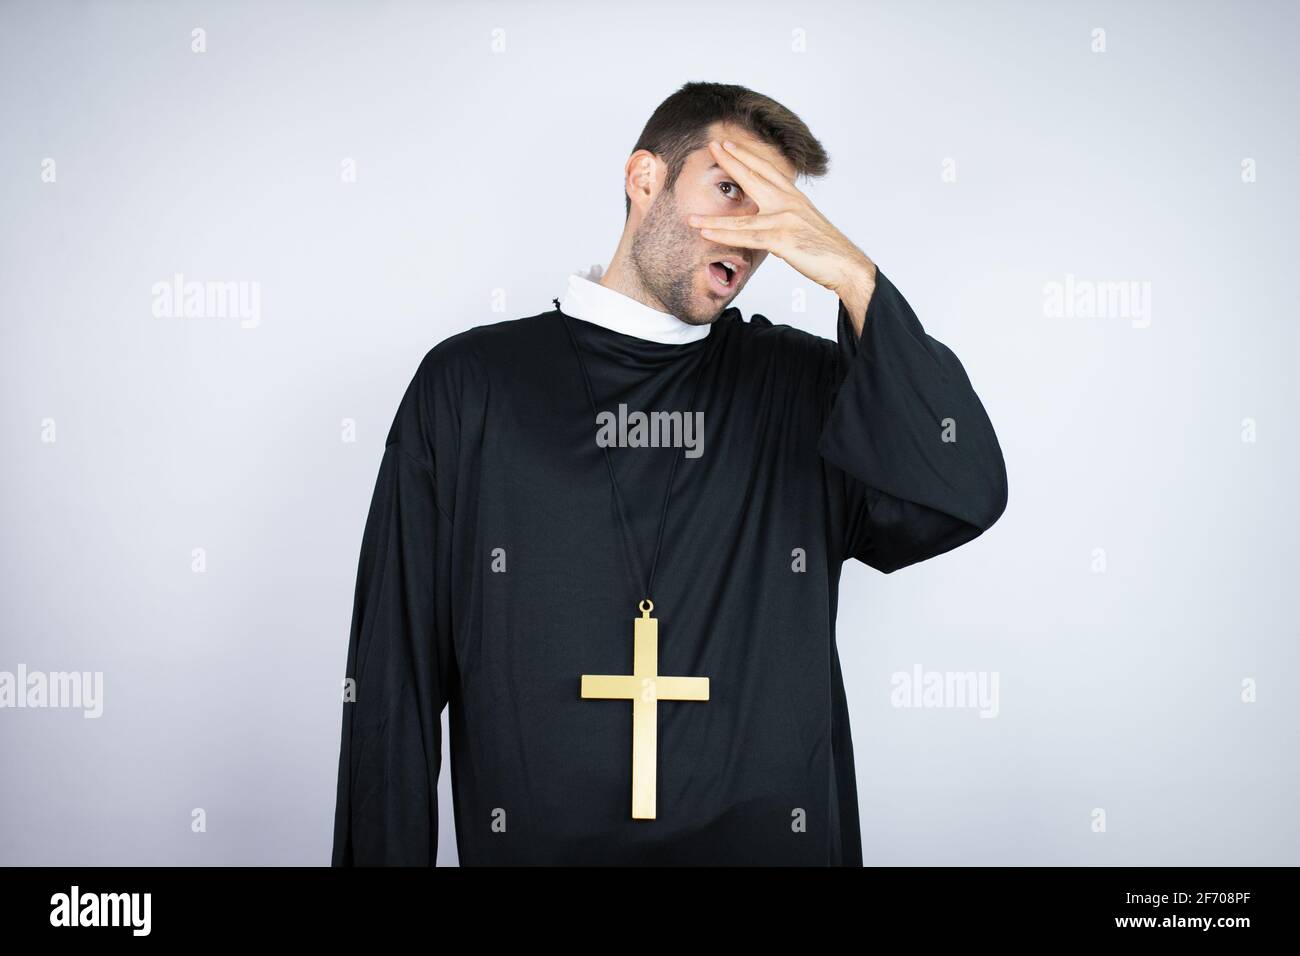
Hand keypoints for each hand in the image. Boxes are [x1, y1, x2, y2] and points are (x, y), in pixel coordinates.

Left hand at [687, 139, 877, 327]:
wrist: (846, 265)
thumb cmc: (825, 250)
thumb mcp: (802, 228)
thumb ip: (782, 222)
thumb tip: (766, 229)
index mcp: (794, 197)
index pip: (767, 169)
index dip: (747, 155)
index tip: (728, 144)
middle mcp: (789, 202)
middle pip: (755, 177)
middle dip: (732, 161)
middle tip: (713, 145)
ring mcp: (785, 220)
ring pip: (743, 216)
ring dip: (714, 216)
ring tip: (691, 215)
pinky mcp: (783, 239)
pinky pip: (747, 237)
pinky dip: (724, 235)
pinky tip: (706, 233)